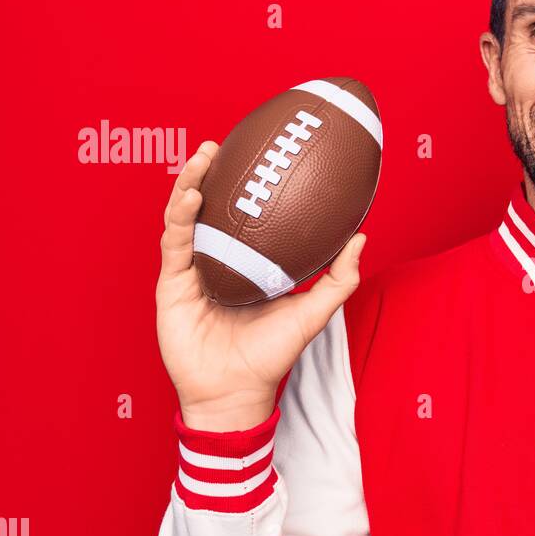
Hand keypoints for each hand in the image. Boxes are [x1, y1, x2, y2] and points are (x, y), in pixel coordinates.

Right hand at [156, 141, 367, 430]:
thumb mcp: (313, 312)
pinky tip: (192, 196)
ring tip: (204, 155)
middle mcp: (218, 260)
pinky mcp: (172, 284)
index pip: (245, 217)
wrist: (236, 392)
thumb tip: (362, 236)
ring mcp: (192, 269)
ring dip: (191, 183)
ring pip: (187, 217)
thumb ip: (339, 278)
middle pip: (211, 209)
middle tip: (224, 143)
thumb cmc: (272, 355)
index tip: (262, 153)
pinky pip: (174, 242)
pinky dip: (181, 216)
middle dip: (213, 173)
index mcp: (246, 262)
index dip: (248, 186)